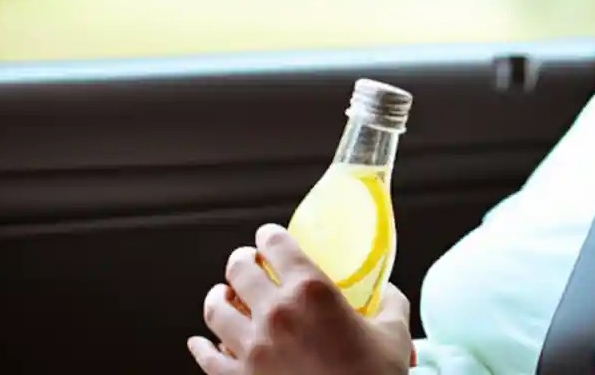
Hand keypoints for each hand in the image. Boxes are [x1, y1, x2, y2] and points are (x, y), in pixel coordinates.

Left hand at [188, 224, 412, 374]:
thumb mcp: (394, 332)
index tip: (269, 238)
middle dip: (242, 260)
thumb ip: (389, 303)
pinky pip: (208, 358)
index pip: (276, 243)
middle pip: (239, 269)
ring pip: (215, 309)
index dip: (269, 235)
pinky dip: (201, 347)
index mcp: (312, 290)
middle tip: (247, 262)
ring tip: (223, 295)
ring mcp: (253, 348)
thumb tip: (385, 291)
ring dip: (218, 297)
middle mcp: (276, 313)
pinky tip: (200, 342)